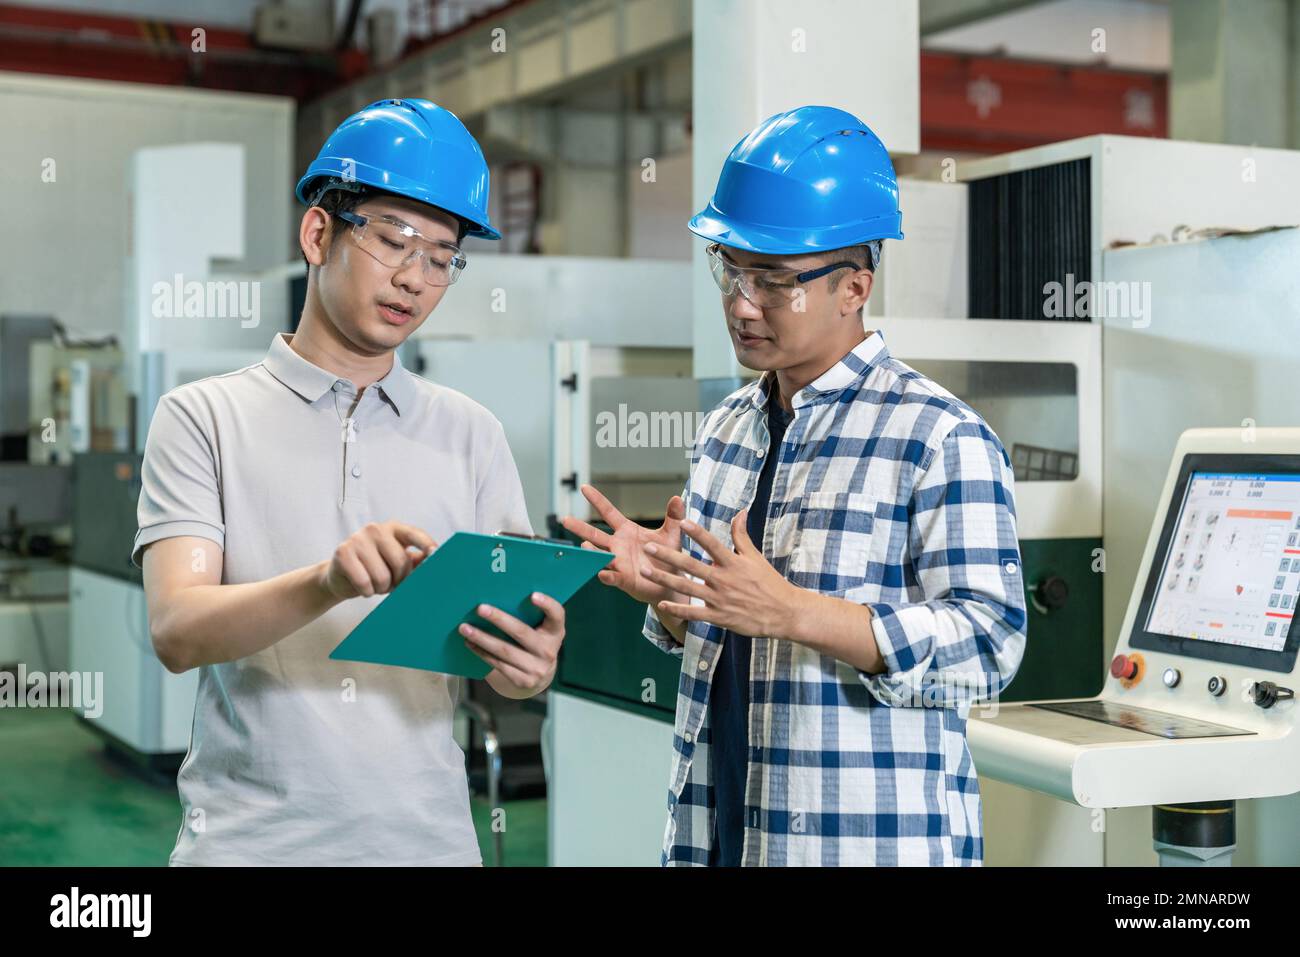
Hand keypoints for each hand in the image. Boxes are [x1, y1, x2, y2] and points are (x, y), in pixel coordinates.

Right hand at [320, 521, 436, 598]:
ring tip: (374, 582)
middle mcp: (376, 529)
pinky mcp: (343, 552)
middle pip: (401, 562)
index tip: (436, 554)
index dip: (427, 545)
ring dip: (380, 588)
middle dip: (398, 580)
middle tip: (390, 582)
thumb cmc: (374, 569)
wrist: (340, 576)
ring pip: (382, 576)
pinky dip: (366, 591)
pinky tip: (362, 585)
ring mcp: (358, 538)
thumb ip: (416, 561)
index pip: (415, 534)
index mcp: (393, 528)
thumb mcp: (397, 563)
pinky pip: (364, 582)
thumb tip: (434, 561)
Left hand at [460, 592, 565, 697]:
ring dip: (481, 638)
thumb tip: (495, 597)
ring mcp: (537, 668)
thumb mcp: (540, 630)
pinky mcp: (523, 680)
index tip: (533, 595)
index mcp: (555, 632)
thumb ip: (528, 616)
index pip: (557, 615)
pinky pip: (498, 664)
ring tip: (465, 628)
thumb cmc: (534, 642)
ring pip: (504, 650)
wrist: (538, 676)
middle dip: (499, 619)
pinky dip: (481, 653)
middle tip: (480, 608)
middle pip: (522, 632)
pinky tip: (470, 644)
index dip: (547, 604)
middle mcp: (549, 651)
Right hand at [560, 484, 686, 606]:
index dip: (597, 500)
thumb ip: (673, 517)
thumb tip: (678, 498)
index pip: (608, 512)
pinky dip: (606, 575)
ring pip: (599, 555)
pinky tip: (602, 573)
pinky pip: (612, 577)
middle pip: (594, 534)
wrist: (672, 583)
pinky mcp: (624, 579)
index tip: (584, 487)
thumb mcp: (672, 535)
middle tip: (564, 519)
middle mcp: (618, 546)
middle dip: (579, 527)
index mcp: (627, 531)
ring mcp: (619, 563)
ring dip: (591, 551)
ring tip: (584, 545)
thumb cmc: (669, 557)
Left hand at [646, 510, 804, 637]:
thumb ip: (742, 535)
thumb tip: (740, 511)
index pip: (712, 544)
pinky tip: (661, 604)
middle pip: (691, 565)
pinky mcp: (719, 617)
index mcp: (733, 563)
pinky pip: (694, 613)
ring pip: (686, 588)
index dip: (697, 533)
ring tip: (645, 571)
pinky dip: (678, 610)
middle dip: (667, 556)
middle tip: (648, 547)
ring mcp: (720, 599)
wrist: (784, 613)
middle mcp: (724, 579)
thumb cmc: (769, 583)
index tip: (681, 522)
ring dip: (664, 579)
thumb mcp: (756, 557)